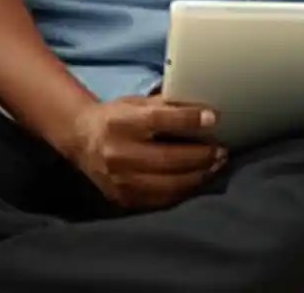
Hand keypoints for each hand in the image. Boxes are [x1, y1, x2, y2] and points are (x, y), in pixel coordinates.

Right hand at [64, 95, 225, 209]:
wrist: (83, 140)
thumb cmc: (119, 118)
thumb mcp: (138, 103)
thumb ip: (168, 105)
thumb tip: (205, 110)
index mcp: (120, 123)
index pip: (159, 120)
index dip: (189, 119)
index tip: (213, 117)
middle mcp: (117, 153)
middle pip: (168, 159)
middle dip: (201, 156)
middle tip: (221, 150)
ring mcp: (119, 180)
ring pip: (168, 185)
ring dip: (199, 176)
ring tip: (215, 165)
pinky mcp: (124, 199)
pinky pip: (162, 200)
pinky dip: (185, 190)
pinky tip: (198, 180)